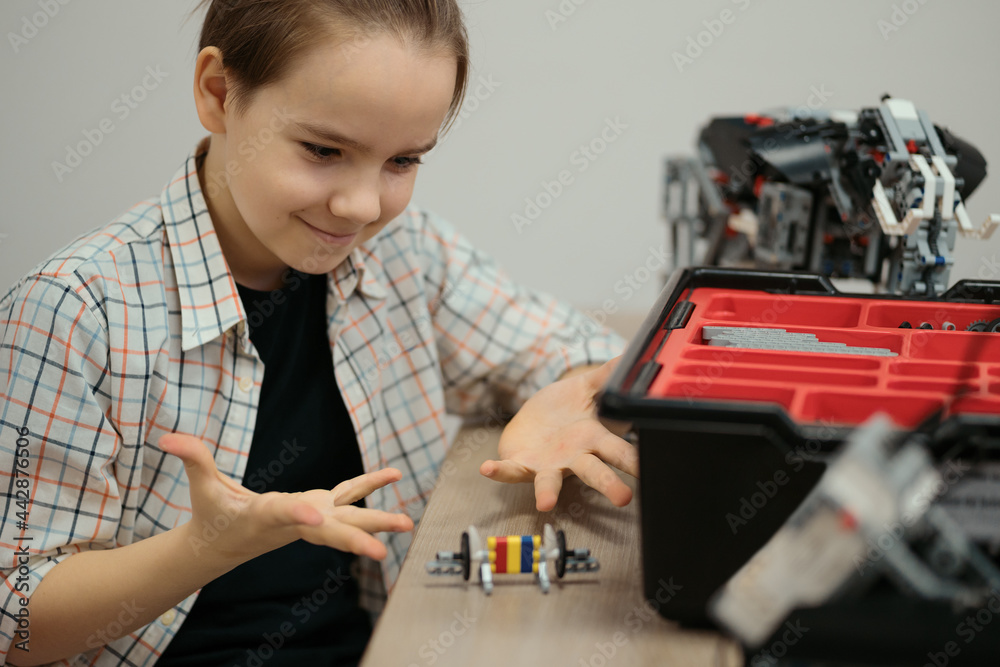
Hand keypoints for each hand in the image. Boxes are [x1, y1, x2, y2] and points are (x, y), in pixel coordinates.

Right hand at [158, 433, 412, 564]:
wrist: (223, 546)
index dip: (300, 515)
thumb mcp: (201, 487)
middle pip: (327, 533)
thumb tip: (168, 437)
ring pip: (346, 520)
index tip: (318, 518)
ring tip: (407, 521)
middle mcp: (293, 522)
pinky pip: (347, 498)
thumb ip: (192, 459)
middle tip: (382, 551)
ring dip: (377, 520)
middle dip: (354, 540)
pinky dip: (369, 486)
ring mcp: (309, 518)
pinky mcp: (317, 510)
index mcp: (265, 518)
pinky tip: (393, 475)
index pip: (284, 515)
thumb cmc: (212, 516)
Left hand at [479, 357, 636, 511]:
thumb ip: (607, 375)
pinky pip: (510, 471)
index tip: (648, 472)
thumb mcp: (586, 388)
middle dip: (608, 484)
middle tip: (624, 498)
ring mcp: (547, 465)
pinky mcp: (521, 465)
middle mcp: (573, 458)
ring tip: (546, 503)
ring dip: (548, 492)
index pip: (619, 451)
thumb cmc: (566, 409)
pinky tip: (487, 469)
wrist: (534, 419)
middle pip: (594, 472)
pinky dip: (499, 471)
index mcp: (593, 439)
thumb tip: (632, 356)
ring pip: (550, 481)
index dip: (634, 461)